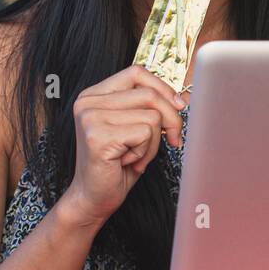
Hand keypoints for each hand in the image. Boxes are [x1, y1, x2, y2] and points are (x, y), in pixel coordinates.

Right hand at [66, 65, 186, 226]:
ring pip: (152, 115)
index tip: (178, 106)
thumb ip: (147, 106)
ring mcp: (90, 117)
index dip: (163, 87)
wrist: (94, 197)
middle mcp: (88, 101)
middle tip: (171, 140)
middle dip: (170, 119)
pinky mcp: (99, 136)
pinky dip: (146, 152)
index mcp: (94, 94)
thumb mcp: (134, 126)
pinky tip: (128, 162)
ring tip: (136, 155)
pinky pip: (146, 133)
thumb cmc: (118, 163)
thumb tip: (180, 99)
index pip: (136, 72)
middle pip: (150, 94)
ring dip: (154, 142)